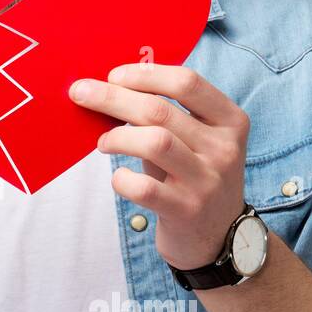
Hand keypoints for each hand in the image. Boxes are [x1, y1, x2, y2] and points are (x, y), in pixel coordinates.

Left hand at [69, 63, 248, 270]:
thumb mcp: (194, 140)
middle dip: (112, 97)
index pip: (187, 82)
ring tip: (102, 142)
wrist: (218, 237)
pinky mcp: (187, 211)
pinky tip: (119, 178)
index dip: (144, 74)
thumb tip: (109, 86)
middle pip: (160, 110)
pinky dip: (122, 179)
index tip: (113, 75)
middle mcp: (224, 149)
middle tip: (80, 92)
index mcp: (230, 121)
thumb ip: (166, 114)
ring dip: (117, 137)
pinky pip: (144, 187)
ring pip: (154, 142)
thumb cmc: (192, 176)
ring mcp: (207, 181)